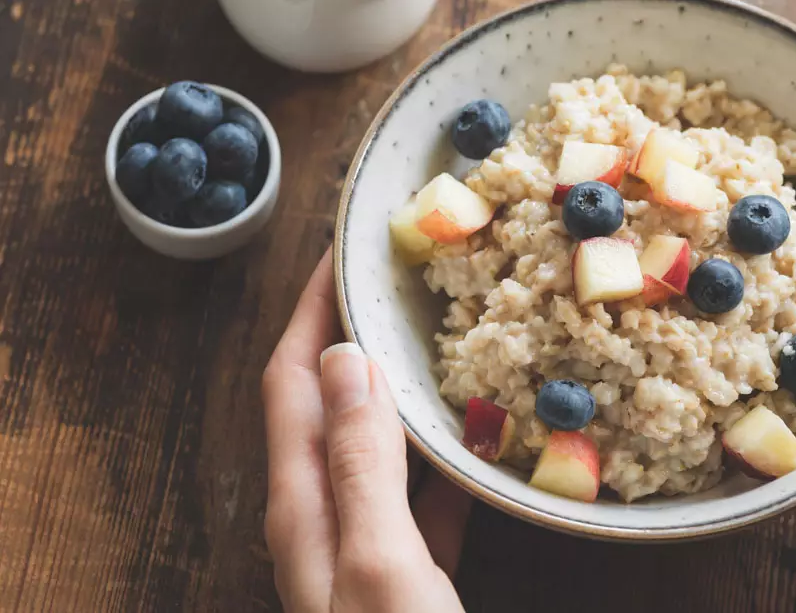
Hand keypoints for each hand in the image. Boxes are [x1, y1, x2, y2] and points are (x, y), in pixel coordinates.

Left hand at [262, 248, 469, 612]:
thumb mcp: (379, 559)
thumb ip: (361, 463)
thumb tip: (347, 359)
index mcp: (303, 502)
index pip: (294, 378)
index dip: (313, 308)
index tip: (343, 251)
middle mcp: (322, 514)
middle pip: (330, 401)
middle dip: (355, 335)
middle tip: (400, 283)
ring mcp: (361, 542)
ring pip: (377, 442)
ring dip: (401, 389)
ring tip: (443, 341)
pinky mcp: (404, 568)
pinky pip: (419, 492)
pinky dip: (442, 457)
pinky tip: (477, 441)